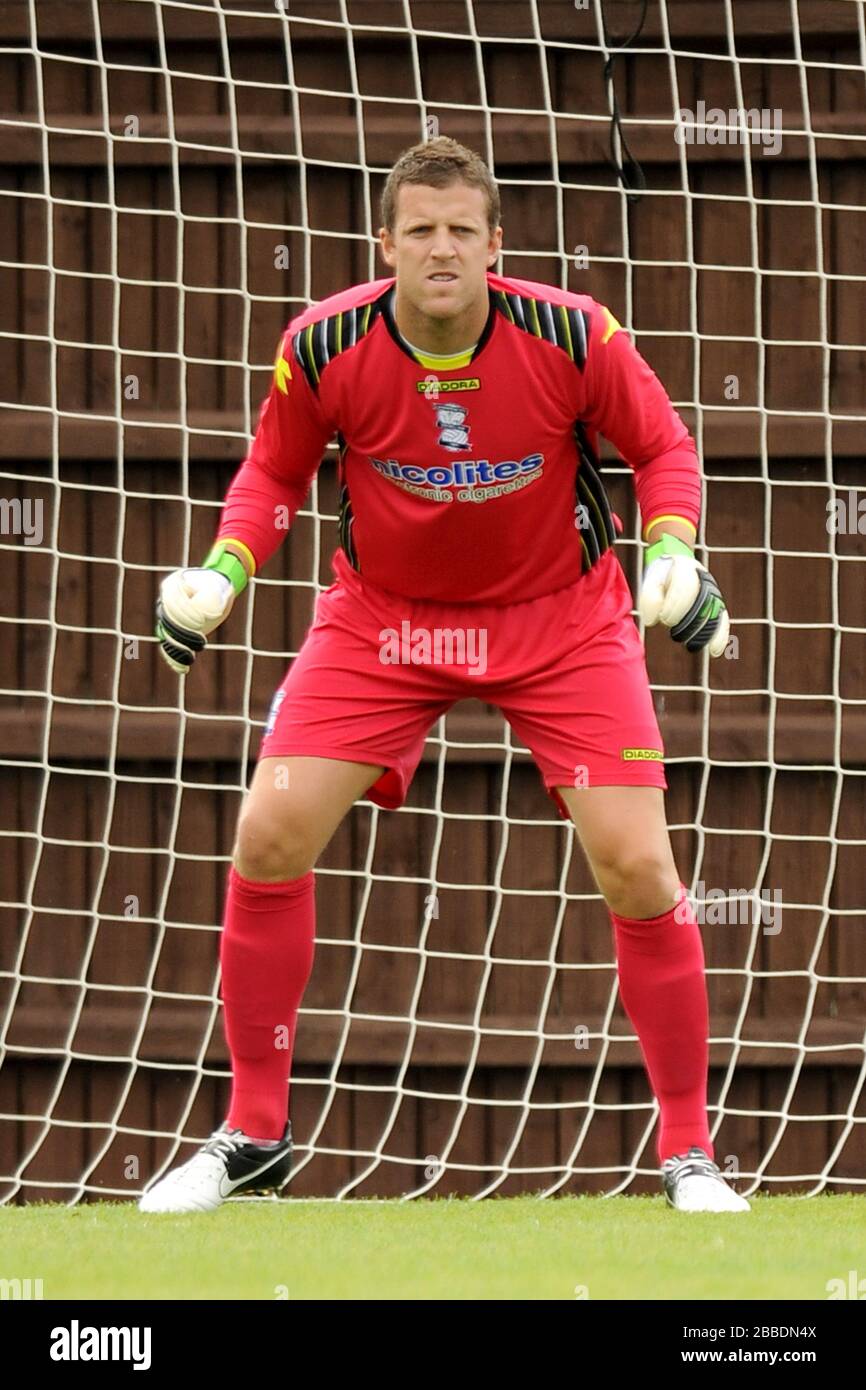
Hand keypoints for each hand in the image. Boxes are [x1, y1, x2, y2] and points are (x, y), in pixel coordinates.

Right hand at [155, 567, 235, 673]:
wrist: (215, 588)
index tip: (202, 621)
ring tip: (190, 658)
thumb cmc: (218, 586)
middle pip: (168, 621)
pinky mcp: (173, 631)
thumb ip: (209, 598)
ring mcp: (167, 617)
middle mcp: (165, 601)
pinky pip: (169, 646)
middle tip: (201, 641)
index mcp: (172, 585)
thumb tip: (204, 614)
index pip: (173, 602)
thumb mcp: (217, 589)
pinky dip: (174, 659)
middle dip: (183, 633)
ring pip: (166, 635)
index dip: (186, 613)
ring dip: (177, 648)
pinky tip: (182, 669)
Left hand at [638, 533, 729, 656]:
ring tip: (689, 644)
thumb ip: (650, 598)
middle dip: (688, 621)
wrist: (675, 569)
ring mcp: (713, 593)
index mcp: (686, 567)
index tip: (663, 620)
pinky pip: (723, 622)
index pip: (686, 586)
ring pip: (715, 613)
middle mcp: (703, 579)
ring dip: (702, 632)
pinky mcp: (718, 608)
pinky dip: (719, 637)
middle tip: (674, 633)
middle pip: (702, 602)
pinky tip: (714, 651)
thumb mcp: (650, 583)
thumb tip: (652, 621)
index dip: (675, 605)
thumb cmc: (660, 579)